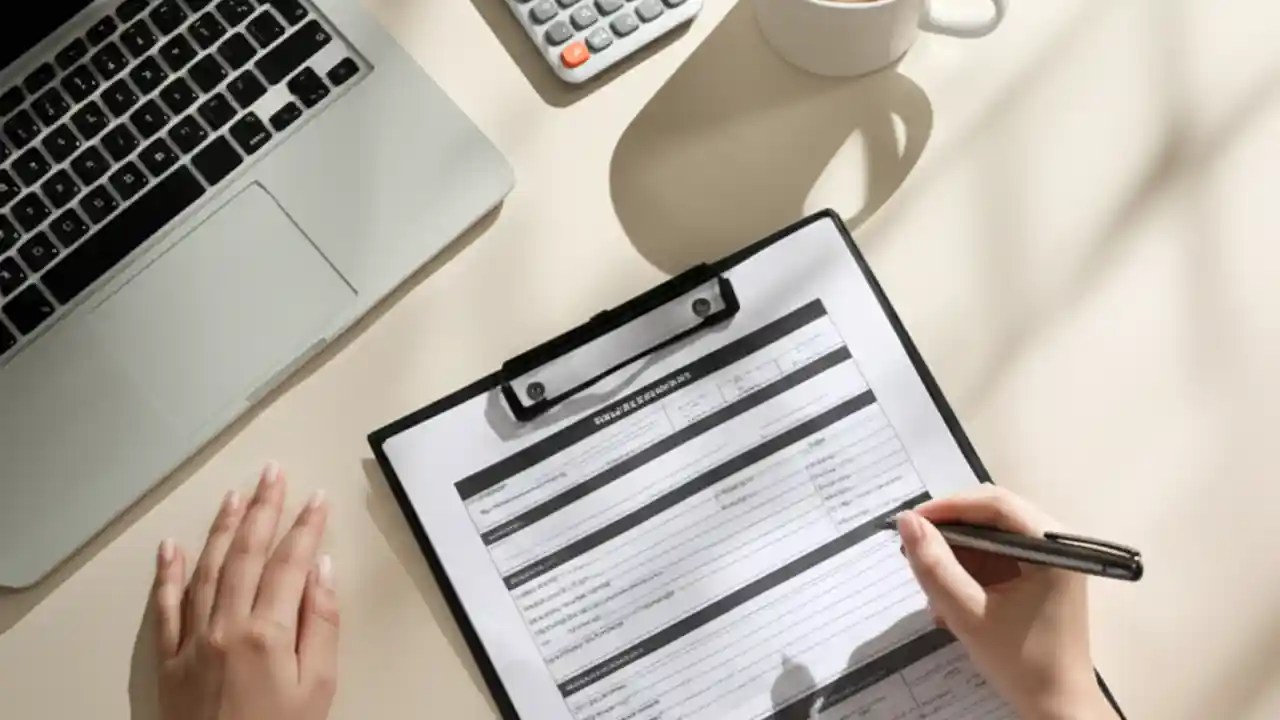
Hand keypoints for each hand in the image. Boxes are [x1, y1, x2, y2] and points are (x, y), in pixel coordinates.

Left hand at [151, 463, 338, 719]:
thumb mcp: (319, 688)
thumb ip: (322, 625)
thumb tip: (321, 571)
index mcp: (267, 632)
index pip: (290, 563)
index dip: (306, 527)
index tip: (317, 499)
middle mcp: (225, 626)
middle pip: (245, 554)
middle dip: (263, 509)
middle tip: (272, 473)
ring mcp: (191, 641)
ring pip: (204, 570)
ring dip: (221, 529)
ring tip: (235, 496)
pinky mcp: (168, 661)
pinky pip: (165, 608)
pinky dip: (167, 574)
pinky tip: (170, 547)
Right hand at [897, 486, 1118, 719]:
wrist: (1058, 708)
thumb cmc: (1020, 661)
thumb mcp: (968, 614)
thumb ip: (935, 566)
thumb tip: (906, 522)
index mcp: (1053, 546)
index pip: (995, 504)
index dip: (948, 507)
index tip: (909, 524)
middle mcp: (1057, 542)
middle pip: (993, 515)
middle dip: (950, 532)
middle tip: (914, 550)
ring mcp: (1050, 559)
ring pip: (992, 535)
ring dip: (957, 554)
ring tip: (931, 584)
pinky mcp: (1041, 576)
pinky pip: (998, 556)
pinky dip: (970, 570)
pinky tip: (949, 597)